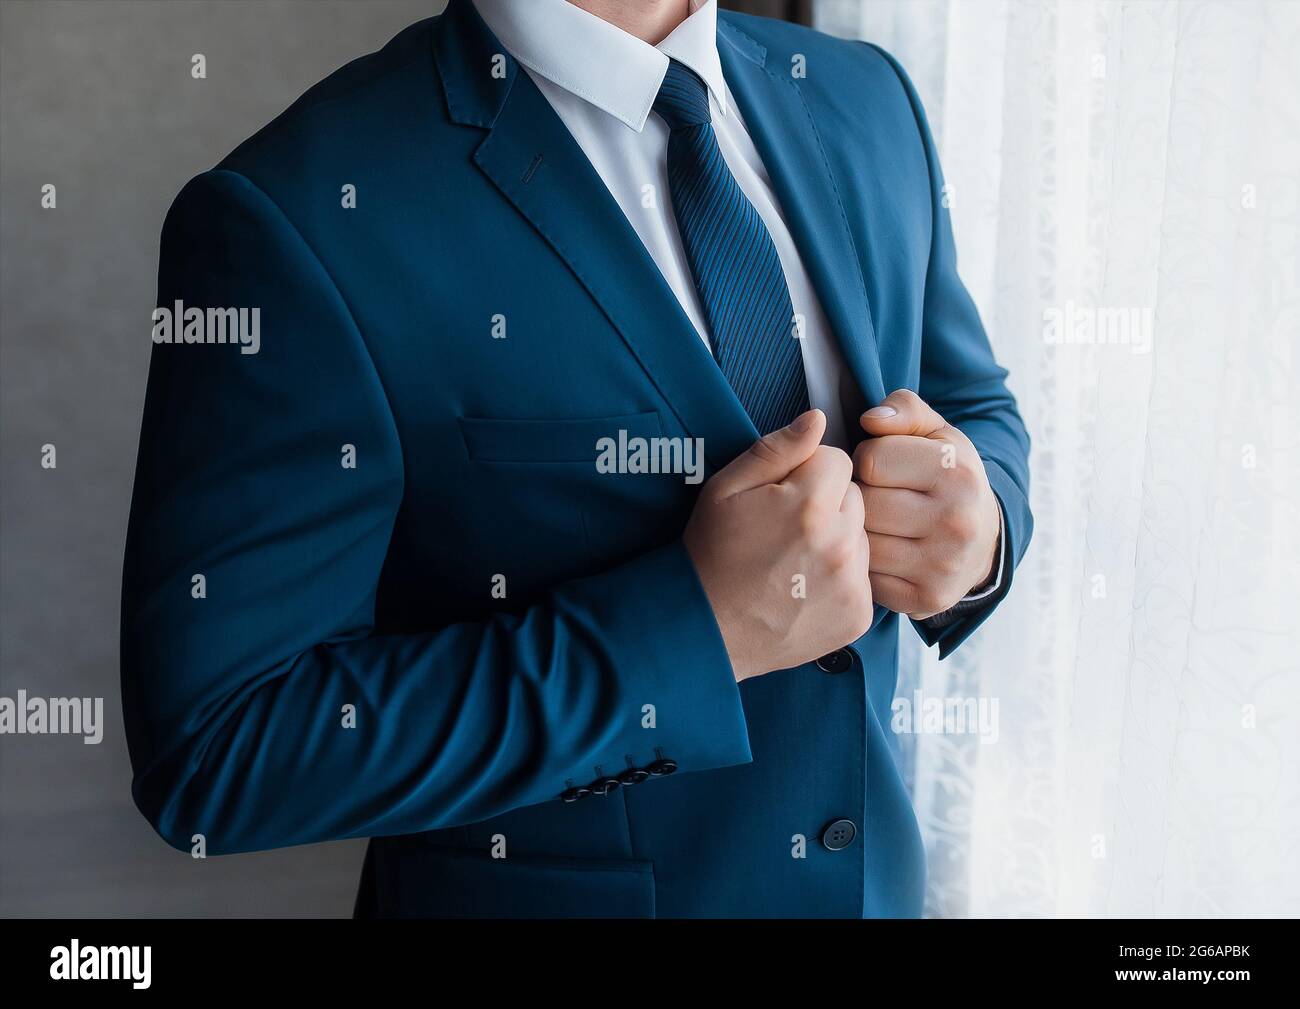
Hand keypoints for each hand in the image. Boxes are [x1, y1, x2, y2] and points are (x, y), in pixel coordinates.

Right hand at [684, 409, 871, 681]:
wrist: (707, 629)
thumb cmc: (712, 553)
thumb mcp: (726, 488)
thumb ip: (777, 448)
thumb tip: (819, 418)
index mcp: (809, 504)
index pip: (838, 460)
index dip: (807, 473)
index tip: (782, 498)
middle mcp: (840, 543)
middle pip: (855, 498)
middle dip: (827, 505)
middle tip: (787, 531)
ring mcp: (852, 583)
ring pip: (862, 536)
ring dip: (838, 541)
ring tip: (795, 561)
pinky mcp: (858, 614)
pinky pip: (864, 577)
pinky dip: (841, 579)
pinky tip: (805, 588)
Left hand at [853, 389, 1000, 618]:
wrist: (983, 543)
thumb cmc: (947, 478)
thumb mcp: (936, 434)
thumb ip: (904, 409)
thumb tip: (871, 419)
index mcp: (958, 472)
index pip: (871, 459)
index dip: (867, 459)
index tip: (883, 467)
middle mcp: (956, 520)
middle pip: (863, 502)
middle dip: (861, 495)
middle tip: (878, 497)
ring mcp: (942, 564)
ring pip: (861, 541)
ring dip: (859, 530)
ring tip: (879, 522)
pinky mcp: (926, 598)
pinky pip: (867, 577)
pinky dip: (867, 564)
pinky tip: (885, 552)